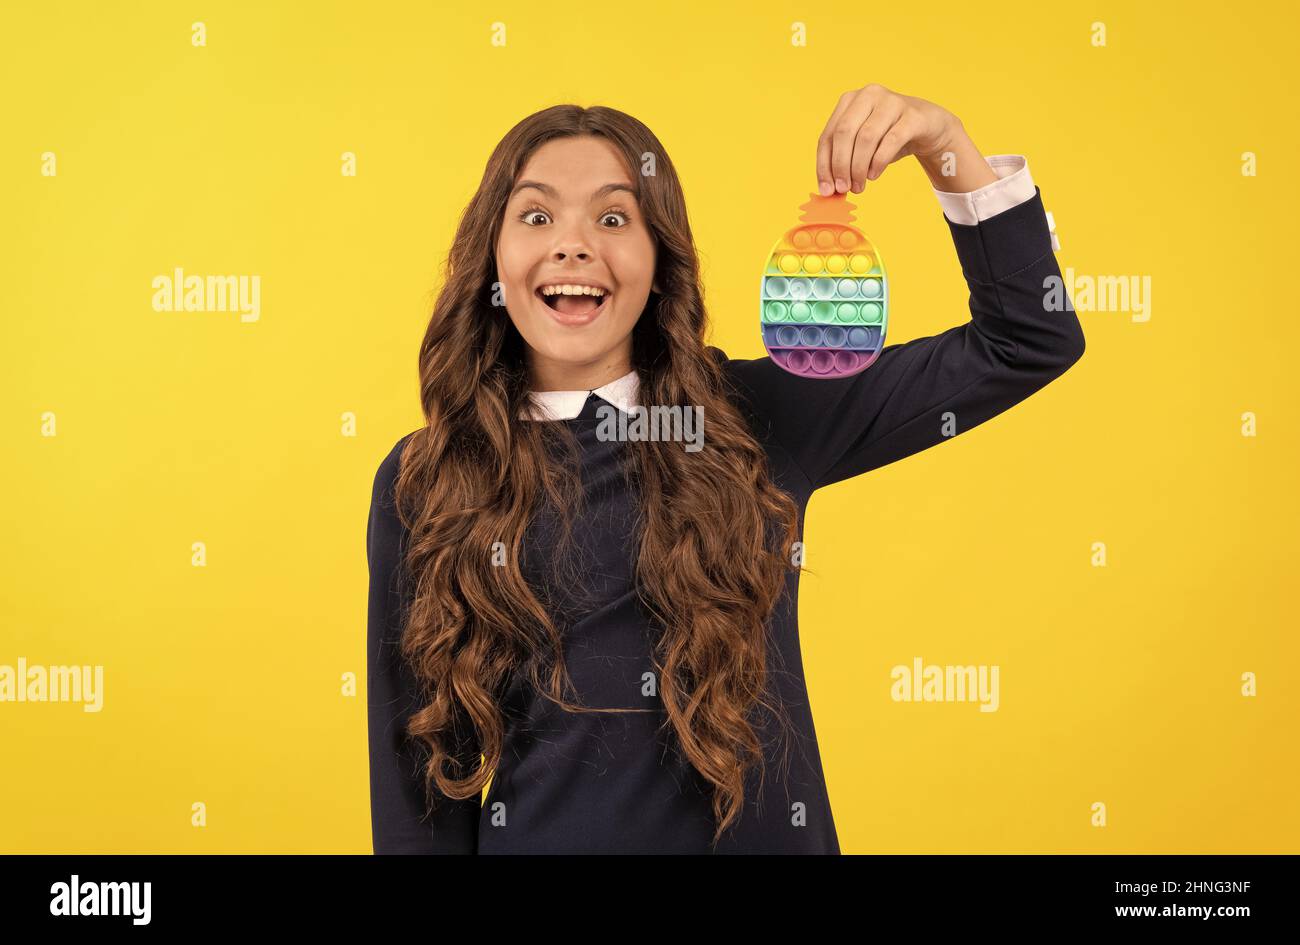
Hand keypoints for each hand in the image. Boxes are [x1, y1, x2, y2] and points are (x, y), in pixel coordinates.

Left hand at [815, 84, 995, 194]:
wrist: (929, 128)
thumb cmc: (889, 137)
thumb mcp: (862, 146)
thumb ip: (844, 160)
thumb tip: (828, 188)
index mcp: (850, 100)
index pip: (828, 135)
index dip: (824, 165)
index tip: (826, 189)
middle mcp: (869, 94)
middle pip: (844, 133)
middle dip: (840, 166)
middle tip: (843, 189)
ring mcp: (892, 102)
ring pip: (866, 137)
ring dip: (859, 168)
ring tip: (859, 186)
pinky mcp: (912, 115)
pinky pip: (891, 141)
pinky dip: (878, 162)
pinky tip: (874, 175)